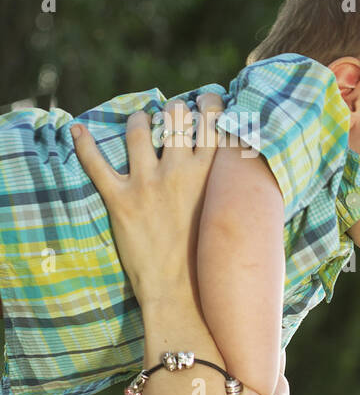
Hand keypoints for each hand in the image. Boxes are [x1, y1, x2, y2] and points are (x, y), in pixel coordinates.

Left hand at [72, 93, 224, 307]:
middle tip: (172, 115)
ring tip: (139, 121)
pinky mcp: (120, 199)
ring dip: (138, 120)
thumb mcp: (232, 218)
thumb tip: (248, 175)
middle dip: (174, 111)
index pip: (213, 121)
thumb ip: (236, 190)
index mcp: (211, 174)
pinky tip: (76, 130)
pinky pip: (96, 164)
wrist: (182, 293)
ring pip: (138, 130)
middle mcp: (180, 170)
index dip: (210, 103)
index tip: (207, 101)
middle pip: (175, 117)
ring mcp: (147, 182)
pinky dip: (84, 144)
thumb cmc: (213, 260)